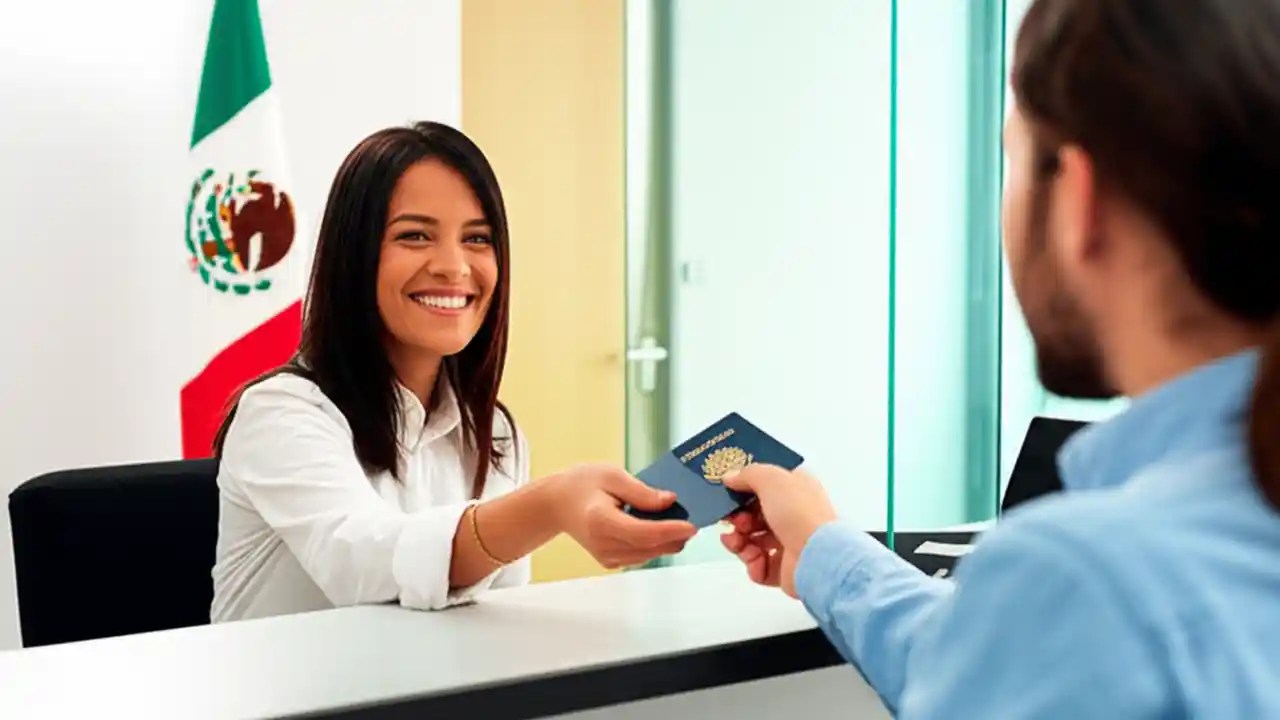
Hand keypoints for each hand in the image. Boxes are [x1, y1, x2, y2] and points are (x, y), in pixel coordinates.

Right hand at [548, 464, 696, 568]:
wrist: (556, 504)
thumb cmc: (581, 485)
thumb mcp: (611, 475)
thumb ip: (641, 491)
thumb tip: (670, 501)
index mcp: (601, 521)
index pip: (643, 533)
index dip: (670, 531)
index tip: (692, 525)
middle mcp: (603, 544)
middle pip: (650, 547)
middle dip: (676, 537)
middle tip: (696, 522)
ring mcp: (606, 556)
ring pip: (648, 554)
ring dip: (668, 542)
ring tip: (682, 524)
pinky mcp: (610, 561)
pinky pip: (641, 555)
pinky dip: (655, 545)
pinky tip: (664, 530)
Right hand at [719, 465, 836, 596]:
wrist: (817, 555)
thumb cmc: (799, 513)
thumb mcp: (771, 479)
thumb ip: (748, 474)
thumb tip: (730, 477)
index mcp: (796, 490)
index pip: (766, 486)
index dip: (745, 489)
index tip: (728, 492)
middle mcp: (793, 515)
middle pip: (754, 515)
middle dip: (738, 518)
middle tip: (734, 520)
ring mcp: (789, 543)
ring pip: (753, 541)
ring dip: (739, 541)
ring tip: (738, 542)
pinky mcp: (784, 569)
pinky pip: (759, 566)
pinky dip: (752, 563)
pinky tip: (754, 557)